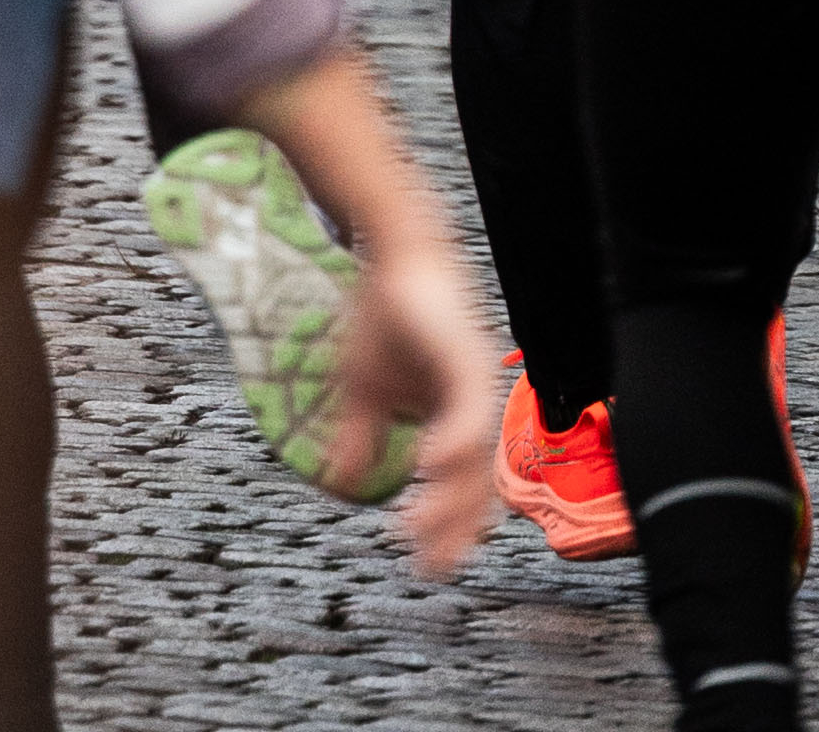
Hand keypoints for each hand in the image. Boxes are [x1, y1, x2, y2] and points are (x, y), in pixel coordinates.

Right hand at [324, 240, 503, 571]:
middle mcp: (473, 409)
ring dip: (449, 499)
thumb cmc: (384, 313)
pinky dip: (453, 445)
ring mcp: (475, 387)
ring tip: (421, 531)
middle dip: (453, 531)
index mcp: (453, 417)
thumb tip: (343, 484)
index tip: (425, 566)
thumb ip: (359, 436)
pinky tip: (430, 468)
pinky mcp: (469, 361)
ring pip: (473, 459)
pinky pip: (468, 414)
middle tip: (431, 569)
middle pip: (475, 485)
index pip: (460, 487)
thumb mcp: (362, 387)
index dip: (446, 527)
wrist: (396, 250)